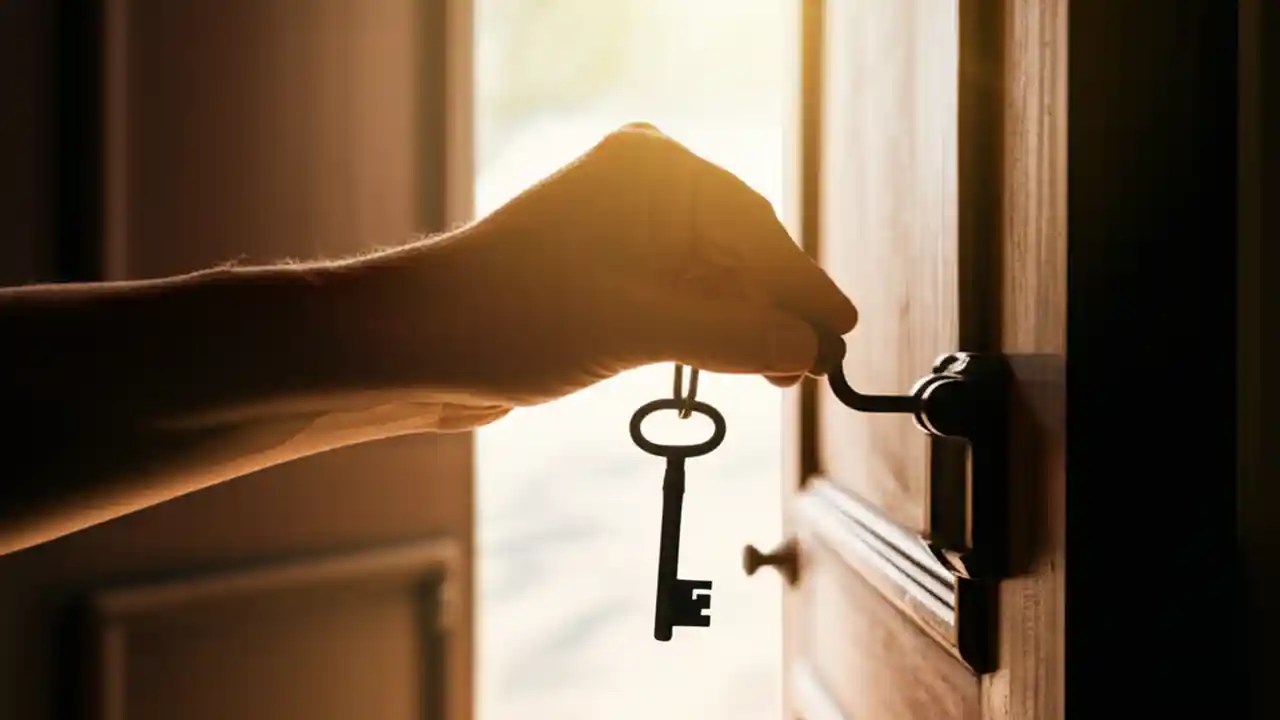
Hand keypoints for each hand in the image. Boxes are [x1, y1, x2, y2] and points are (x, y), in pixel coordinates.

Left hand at [362, 123, 857, 411]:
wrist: (417, 342)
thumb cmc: (512, 314)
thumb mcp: (641, 328)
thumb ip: (736, 336)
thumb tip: (811, 350)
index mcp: (653, 170)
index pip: (755, 230)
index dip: (802, 289)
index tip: (840, 333)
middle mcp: (643, 187)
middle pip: (741, 251)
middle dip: (776, 310)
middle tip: (814, 366)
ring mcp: (625, 227)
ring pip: (713, 278)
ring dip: (745, 326)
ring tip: (780, 374)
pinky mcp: (608, 268)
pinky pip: (681, 294)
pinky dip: (709, 328)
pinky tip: (734, 359)